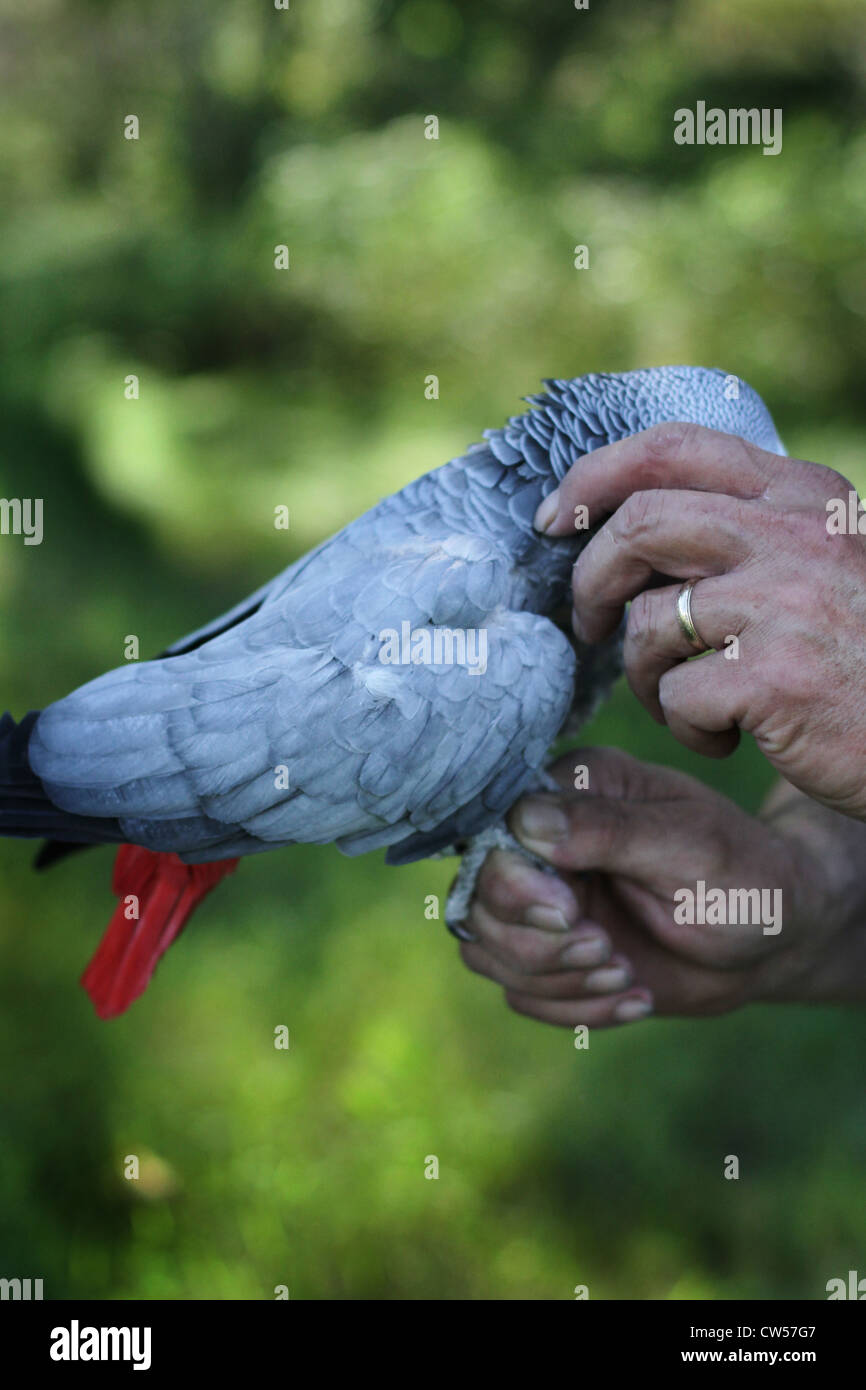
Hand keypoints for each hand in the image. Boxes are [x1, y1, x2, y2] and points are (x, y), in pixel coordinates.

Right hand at [454, 749, 865, 1027]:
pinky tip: (634, 997)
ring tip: (625, 975)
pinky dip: (575, 1010)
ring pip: (488, 951)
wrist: (775, 939)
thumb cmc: (745, 876)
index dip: (517, 883)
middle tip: (605, 949)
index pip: (494, 835)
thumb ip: (609, 828)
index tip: (573, 911)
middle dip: (539, 942)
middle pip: (480, 900)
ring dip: (556, 981)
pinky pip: (521, 993)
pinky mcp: (553, 953)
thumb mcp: (689, 845)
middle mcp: (544, 842)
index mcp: (573, 790)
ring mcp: (542, 900)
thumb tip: (526, 820)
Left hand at [534, 422, 865, 819]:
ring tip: (683, 704)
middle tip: (586, 627)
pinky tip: (725, 741)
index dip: (595, 477)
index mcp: (805, 496)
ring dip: (645, 675)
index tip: (554, 518)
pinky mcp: (775, 678)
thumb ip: (751, 533)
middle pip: (641, 526)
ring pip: (650, 623)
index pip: (671, 449)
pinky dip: (685, 726)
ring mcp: (785, 603)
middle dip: (591, 580)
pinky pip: (678, 695)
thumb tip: (630, 528)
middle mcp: (794, 535)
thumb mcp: (828, 562)